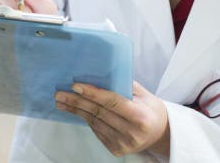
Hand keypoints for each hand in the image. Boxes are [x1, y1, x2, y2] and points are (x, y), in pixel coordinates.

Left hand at [55, 81, 169, 156]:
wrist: (159, 134)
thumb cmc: (150, 109)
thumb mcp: (143, 94)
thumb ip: (123, 84)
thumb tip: (99, 71)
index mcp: (140, 116)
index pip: (112, 102)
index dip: (93, 93)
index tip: (75, 86)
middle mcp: (131, 133)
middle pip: (99, 113)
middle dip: (77, 101)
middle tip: (60, 93)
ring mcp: (123, 143)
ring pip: (94, 122)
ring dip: (76, 110)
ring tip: (61, 100)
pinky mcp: (115, 149)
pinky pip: (96, 130)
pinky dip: (85, 118)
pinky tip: (75, 109)